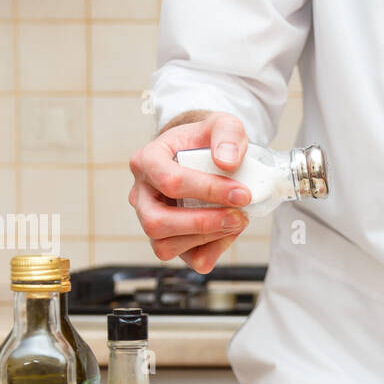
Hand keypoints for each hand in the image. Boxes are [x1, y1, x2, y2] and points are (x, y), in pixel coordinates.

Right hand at [128, 111, 252, 273]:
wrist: (203, 155)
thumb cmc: (207, 141)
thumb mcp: (222, 125)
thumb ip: (228, 135)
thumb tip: (227, 162)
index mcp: (147, 160)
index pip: (169, 181)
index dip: (208, 190)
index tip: (243, 193)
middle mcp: (141, 194)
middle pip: (156, 222)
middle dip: (202, 223)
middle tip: (238, 216)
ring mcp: (151, 219)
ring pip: (165, 246)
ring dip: (207, 238)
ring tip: (236, 221)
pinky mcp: (169, 240)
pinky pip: (187, 258)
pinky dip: (212, 251)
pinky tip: (228, 232)